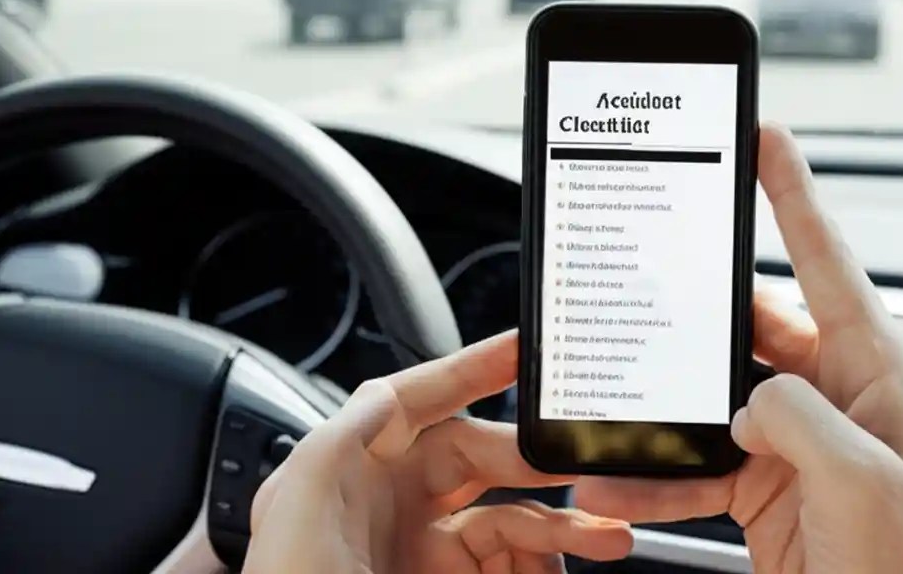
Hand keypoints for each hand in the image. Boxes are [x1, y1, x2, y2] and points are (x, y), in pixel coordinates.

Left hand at [245, 332, 632, 573]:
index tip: (525, 351)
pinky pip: (513, 563)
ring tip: (603, 538)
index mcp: (346, 475)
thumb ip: (339, 439)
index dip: (471, 369)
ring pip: (509, 517)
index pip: (414, 403)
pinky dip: (545, 562)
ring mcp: (423, 554)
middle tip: (578, 464)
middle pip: (479, 456)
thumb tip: (384, 395)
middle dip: (535, 458)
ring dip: (561, 524)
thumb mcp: (299, 513)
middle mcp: (387, 508)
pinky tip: (560, 567)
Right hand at [575, 124, 902, 572]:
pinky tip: (619, 483)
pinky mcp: (763, 486)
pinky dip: (654, 474)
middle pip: (746, 323)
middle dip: (689, 316)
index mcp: (871, 370)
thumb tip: (747, 395)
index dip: (791, 191)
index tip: (761, 137)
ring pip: (710, 396)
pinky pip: (696, 463)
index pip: (824, 258)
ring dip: (659, 408)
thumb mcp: (862, 479)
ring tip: (613, 407)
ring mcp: (794, 440)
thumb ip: (798, 416)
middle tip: (641, 296)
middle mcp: (832, 394)